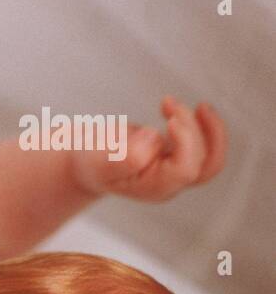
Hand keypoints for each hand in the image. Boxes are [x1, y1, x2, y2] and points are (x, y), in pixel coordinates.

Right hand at [73, 97, 227, 201]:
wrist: (83, 162)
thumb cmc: (90, 160)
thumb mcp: (99, 158)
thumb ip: (125, 156)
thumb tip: (153, 139)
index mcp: (154, 188)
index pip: (185, 169)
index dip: (186, 143)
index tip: (170, 119)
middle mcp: (169, 184)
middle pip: (203, 163)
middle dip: (194, 130)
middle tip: (169, 105)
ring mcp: (175, 172)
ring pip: (211, 157)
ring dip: (211, 130)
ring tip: (199, 106)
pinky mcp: (176, 157)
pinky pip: (204, 146)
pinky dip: (201, 125)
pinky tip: (176, 108)